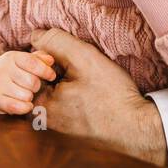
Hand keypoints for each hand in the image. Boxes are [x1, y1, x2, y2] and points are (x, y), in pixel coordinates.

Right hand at [0, 49, 57, 115]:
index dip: (45, 71)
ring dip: (30, 97)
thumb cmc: (17, 70)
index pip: (32, 63)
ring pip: (26, 96)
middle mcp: (3, 69)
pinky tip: (26, 104)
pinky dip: (25, 107)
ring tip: (25, 93)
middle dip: (37, 86)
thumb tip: (50, 61)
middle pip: (32, 82)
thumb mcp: (27, 60)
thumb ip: (40, 59)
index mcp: (12, 57)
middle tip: (33, 86)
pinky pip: (17, 107)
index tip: (51, 76)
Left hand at [28, 29, 167, 166]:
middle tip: (83, 74)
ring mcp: (56, 130)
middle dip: (59, 70)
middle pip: (41, 81)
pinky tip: (93, 96)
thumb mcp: (84, 59)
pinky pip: (64, 105)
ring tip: (90, 85)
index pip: (30, 68)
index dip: (51, 57)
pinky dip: (76, 95)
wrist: (138, 129)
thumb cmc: (112, 96)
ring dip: (68, 81)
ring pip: (54, 91)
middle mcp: (43, 122)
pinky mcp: (70, 132)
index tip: (73, 63)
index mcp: (39, 107)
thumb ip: (55, 42)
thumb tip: (34, 36)